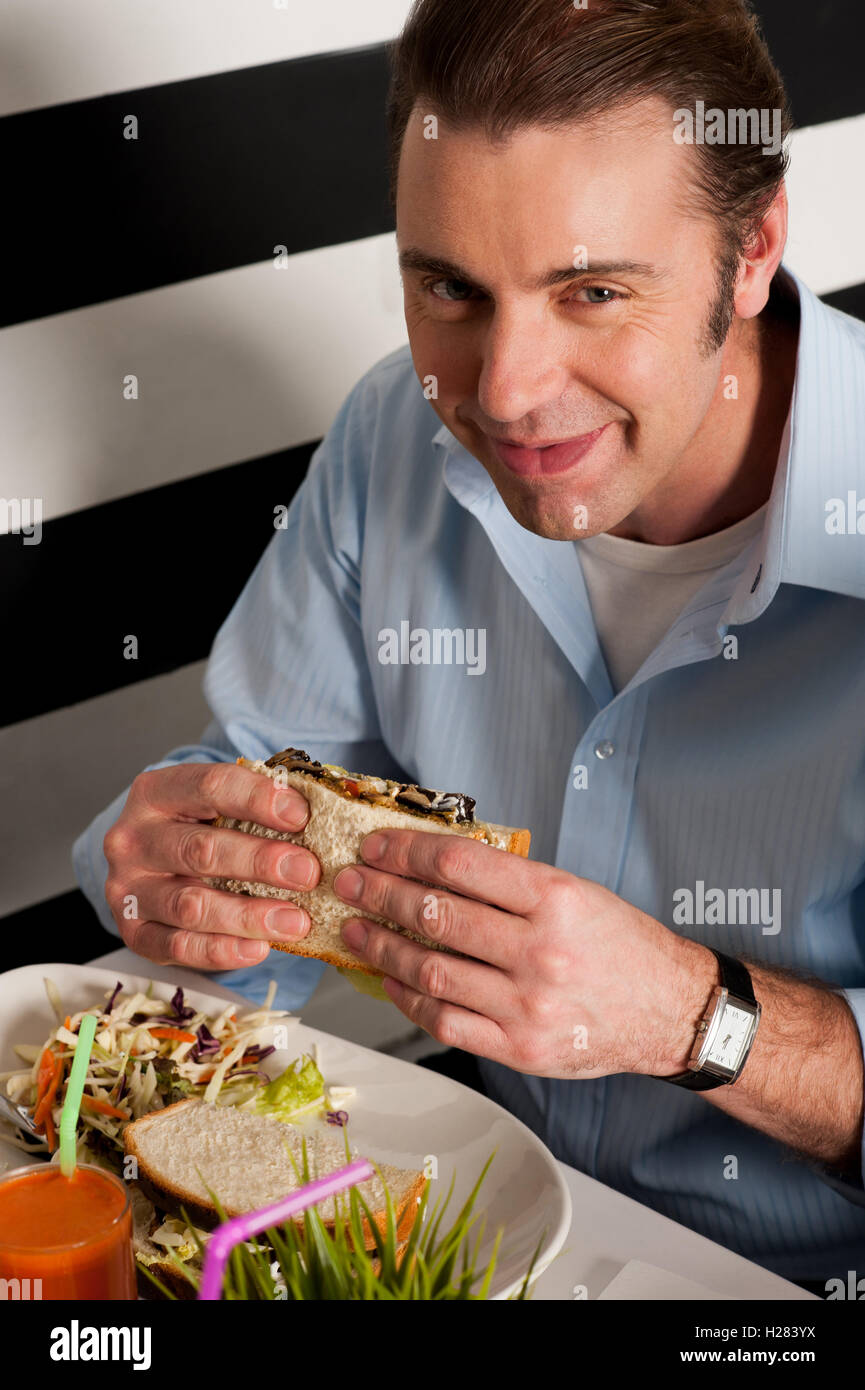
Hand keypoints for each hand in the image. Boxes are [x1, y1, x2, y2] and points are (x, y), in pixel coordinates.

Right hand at [102, 762, 315, 969]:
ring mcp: (128, 888)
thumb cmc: (196, 827)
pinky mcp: (133, 931)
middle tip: (307, 873)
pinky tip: (259, 948)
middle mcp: (133, 838)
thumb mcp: (216, 802)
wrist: (149, 863)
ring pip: (191, 905)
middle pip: (200, 850)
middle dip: (260, 862)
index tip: (301, 815)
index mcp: (156, 792)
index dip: (258, 799)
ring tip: (295, 921)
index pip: (210, 787)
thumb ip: (256, 803)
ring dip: (248, 916)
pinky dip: (222, 951)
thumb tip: (320, 816)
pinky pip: (178, 947)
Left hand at [333, 830, 715, 1077]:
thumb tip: (432, 866)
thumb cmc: (621, 945)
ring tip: (357, 928)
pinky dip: (408, 997)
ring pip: (431, 970)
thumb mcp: (578, 892)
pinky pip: (445, 1021)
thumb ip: (511, 882)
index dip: (407, 851)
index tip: (376, 844)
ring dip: (383, 946)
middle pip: (437, 915)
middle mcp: (540, 951)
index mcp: (556, 899)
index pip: (460, 865)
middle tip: (351, 881)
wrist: (670, 1011)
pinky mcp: (520, 1048)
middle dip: (381, 893)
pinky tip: (389, 978)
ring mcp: (528, 1005)